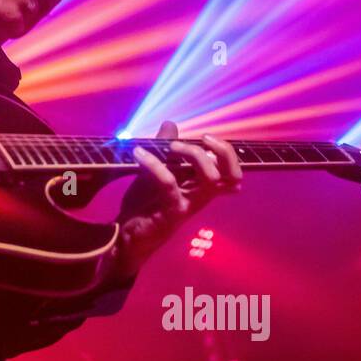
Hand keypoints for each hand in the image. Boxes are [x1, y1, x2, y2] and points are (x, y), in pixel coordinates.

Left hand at [113, 120, 241, 277]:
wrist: (127, 236)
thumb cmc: (145, 204)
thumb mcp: (155, 172)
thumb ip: (165, 149)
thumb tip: (171, 123)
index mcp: (201, 186)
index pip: (232, 172)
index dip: (228, 153)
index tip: (207, 138)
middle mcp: (201, 196)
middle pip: (232, 175)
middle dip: (221, 151)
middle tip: (201, 139)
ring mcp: (188, 204)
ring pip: (210, 179)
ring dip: (193, 155)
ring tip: (170, 146)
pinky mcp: (171, 212)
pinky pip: (170, 184)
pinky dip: (155, 164)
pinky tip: (139, 154)